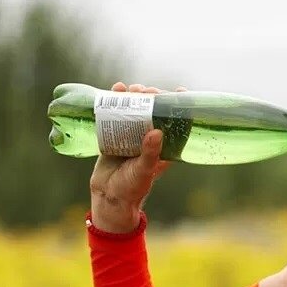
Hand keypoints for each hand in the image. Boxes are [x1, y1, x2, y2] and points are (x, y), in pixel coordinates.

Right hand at [88, 82, 183, 233]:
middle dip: (152, 96)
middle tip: (146, 91)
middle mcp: (150, 138)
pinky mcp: (116, 134)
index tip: (178, 91)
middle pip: (154, 110)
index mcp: (164, 146)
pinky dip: (116, 100)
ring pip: (136, 108)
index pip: (177, 121)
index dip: (178, 104)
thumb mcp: (144, 170)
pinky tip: (116, 89)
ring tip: (131, 89)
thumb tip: (157, 132)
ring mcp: (133, 135)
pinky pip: (118, 113)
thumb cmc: (132, 188)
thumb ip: (150, 153)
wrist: (108, 197)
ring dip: (135, 95)